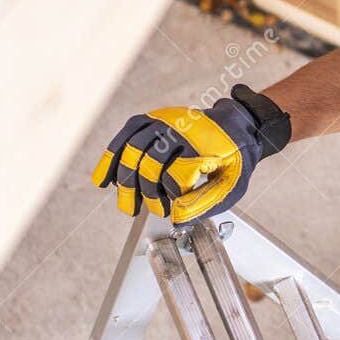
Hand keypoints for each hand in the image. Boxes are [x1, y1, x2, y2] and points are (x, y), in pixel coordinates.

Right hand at [93, 84, 290, 222]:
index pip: (176, 173)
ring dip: (125, 181)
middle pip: (149, 162)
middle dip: (146, 193)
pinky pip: (125, 136)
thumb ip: (205, 203)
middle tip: (153, 211)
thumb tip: (177, 220)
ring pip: (132, 149)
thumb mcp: (232, 185)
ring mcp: (163, 120)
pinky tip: (103, 180)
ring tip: (127, 206)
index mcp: (203, 144)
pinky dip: (111, 158)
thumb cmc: (234, 159)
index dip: (171, 196)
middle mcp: (180, 128)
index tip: (172, 210)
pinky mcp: (151, 119)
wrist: (236, 126)